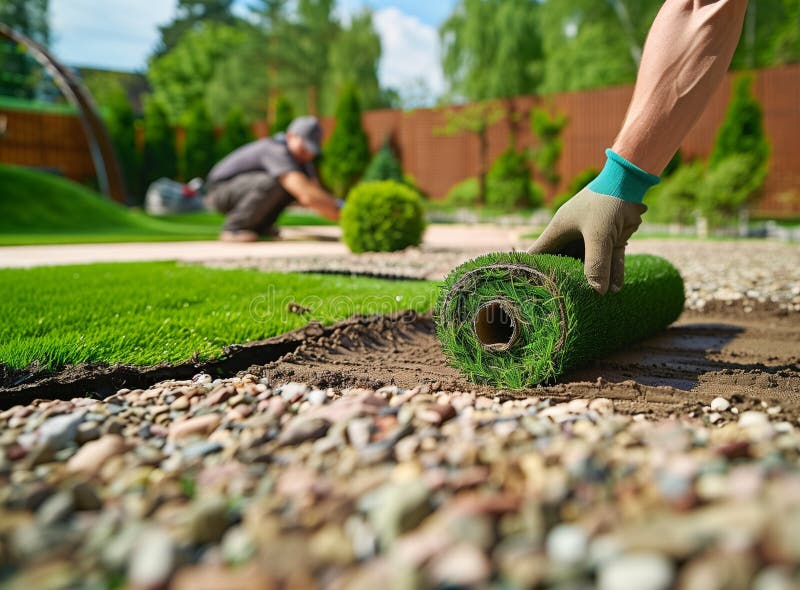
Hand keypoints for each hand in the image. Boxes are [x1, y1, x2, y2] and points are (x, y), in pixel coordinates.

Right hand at [528, 188, 645, 294]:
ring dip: (593, 279)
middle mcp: (572, 235)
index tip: (532, 290)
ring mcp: (592, 237)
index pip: (538, 254)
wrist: (631, 181)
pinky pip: (610, 259)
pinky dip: (614, 273)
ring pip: (589, 263)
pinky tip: (617, 289)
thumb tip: (599, 292)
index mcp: (559, 230)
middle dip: (565, 280)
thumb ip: (597, 264)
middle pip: (563, 263)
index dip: (532, 271)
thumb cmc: (606, 201)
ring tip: (593, 300)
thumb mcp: (598, 234)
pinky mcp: (611, 238)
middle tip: (565, 301)